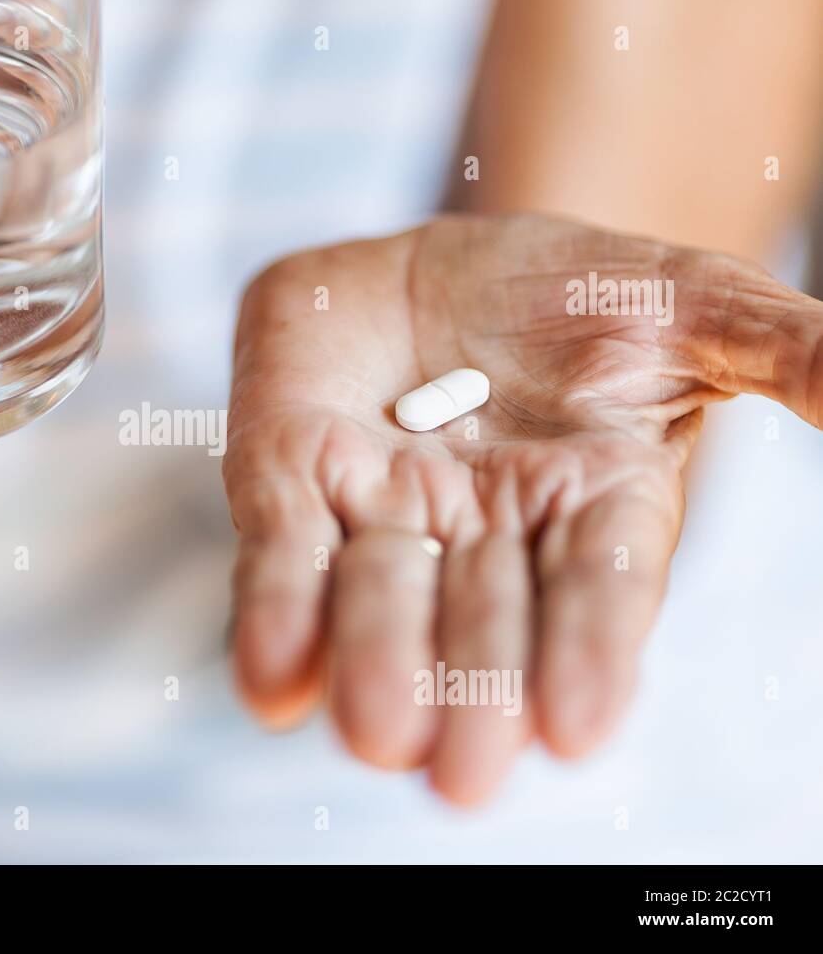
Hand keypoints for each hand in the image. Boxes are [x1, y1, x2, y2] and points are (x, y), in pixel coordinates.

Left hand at [225, 213, 822, 804]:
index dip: (588, 655)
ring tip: (374, 736)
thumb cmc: (582, 302)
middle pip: (481, 620)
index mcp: (593, 507)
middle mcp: (485, 533)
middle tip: (462, 777)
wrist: (448, 267)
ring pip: (376, 597)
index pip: (597, 590)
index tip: (576, 730)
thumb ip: (786, 351)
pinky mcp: (292, 475)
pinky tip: (272, 684)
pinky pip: (283, 549)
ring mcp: (383, 509)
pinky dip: (274, 613)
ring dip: (373, 663)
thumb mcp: (696, 308)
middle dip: (474, 690)